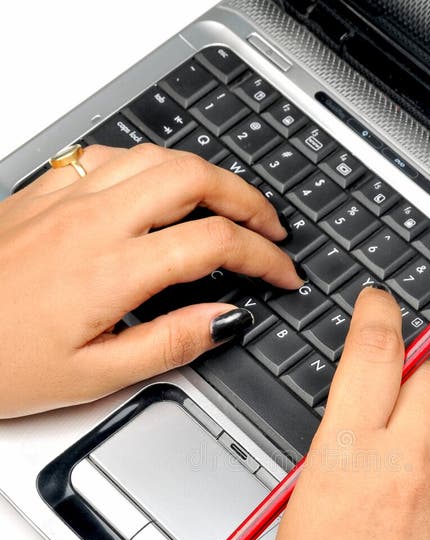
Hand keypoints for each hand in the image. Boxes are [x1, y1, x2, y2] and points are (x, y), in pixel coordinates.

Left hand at [0, 143, 301, 417]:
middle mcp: (92, 221)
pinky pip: (111, 155)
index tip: (283, 275)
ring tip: (228, 204)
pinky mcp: (44, 193)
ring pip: (156, 155)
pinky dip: (151, 164)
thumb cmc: (2, 360)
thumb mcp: (95, 376)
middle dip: (248, 199)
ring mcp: (65, 198)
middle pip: (194, 178)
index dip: (264, 257)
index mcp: (112, 270)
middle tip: (271, 229)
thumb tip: (225, 320)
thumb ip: (170, 343)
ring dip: (206, 175)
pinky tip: (158, 188)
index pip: (214, 243)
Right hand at [251, 287, 429, 539]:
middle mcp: (410, 473)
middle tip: (394, 415)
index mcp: (349, 459)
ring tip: (400, 512)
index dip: (380, 317)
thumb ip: (339, 456)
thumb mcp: (300, 514)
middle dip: (415, 385)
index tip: (383, 305)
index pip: (375, 353)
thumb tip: (363, 424)